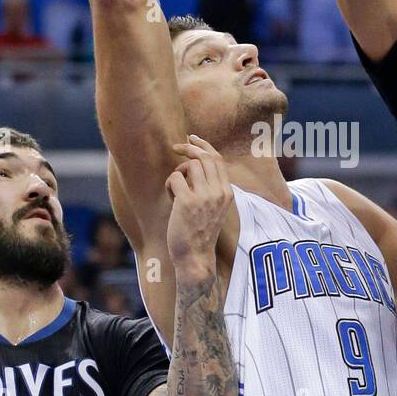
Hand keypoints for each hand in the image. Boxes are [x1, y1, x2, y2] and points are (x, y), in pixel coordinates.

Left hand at [166, 136, 232, 281]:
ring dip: (177, 172)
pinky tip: (171, 198)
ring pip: (189, 165)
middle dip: (188, 147)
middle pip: (204, 157)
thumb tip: (194, 164)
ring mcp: (204, 196)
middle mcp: (219, 192)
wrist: (196, 257)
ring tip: (175, 189)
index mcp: (227, 193)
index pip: (218, 159)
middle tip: (176, 147)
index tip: (192, 138)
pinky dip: (169, 184)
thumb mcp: (214, 208)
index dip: (204, 145)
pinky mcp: (187, 202)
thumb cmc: (200, 233)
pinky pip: (174, 178)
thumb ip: (210, 188)